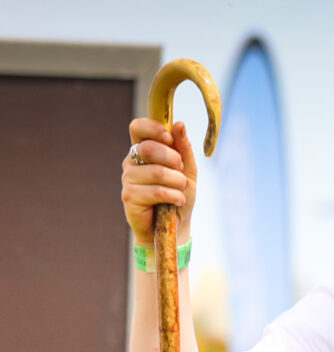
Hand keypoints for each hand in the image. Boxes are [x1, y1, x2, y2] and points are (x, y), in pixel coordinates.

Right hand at [122, 117, 196, 245]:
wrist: (174, 226)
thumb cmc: (179, 195)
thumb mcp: (188, 170)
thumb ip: (184, 148)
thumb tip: (179, 124)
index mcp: (143, 150)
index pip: (137, 128)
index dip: (153, 128)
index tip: (169, 138)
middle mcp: (131, 161)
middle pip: (148, 148)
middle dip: (173, 159)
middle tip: (181, 172)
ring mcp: (128, 178)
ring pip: (156, 171)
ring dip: (177, 182)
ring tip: (181, 190)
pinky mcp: (129, 196)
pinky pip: (155, 191)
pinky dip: (173, 195)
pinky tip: (177, 201)